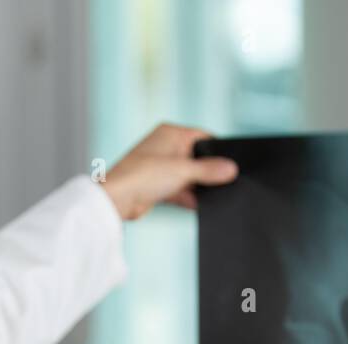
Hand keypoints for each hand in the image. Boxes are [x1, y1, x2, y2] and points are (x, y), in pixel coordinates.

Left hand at [99, 123, 238, 220]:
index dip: (217, 150)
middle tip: (222, 183)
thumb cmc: (143, 176)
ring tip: (210, 196)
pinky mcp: (157, 186)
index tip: (231, 164)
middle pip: (197, 158)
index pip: (202, 137)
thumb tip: (231, 169)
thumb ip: (209, 170)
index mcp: (170, 133)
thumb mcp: (183, 170)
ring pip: (188, 176)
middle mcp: (165, 146)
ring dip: (196, 187)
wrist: (116, 200)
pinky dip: (187, 197)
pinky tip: (198, 205)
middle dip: (207, 172)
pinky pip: (179, 190)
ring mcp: (160, 167)